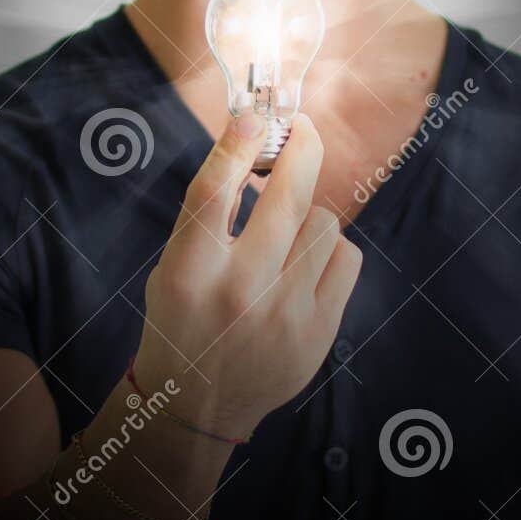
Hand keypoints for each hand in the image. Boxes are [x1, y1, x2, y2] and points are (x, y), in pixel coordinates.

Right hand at [132, 112, 361, 440]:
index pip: (212, 193)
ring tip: (286, 231)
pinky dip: (329, 249)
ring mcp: (283, 316)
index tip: (255, 114)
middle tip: (302, 131)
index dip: (235, 145)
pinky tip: (306, 262)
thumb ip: (211, 211)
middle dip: (301, 150)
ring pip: (324, 223)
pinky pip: (346, 258)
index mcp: (187, 274)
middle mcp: (237, 293)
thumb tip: (253, 132)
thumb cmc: (183, 318)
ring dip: (307, 214)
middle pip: (285, 198)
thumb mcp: (174, 266)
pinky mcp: (318, 334)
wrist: (196, 405)